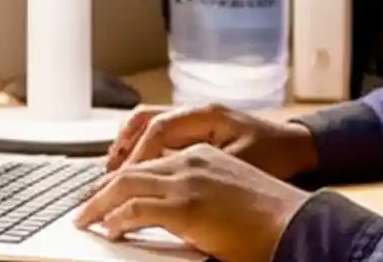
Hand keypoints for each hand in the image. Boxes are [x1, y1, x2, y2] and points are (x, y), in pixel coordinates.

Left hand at [76, 143, 311, 261]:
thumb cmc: (271, 216)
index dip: (122, 178)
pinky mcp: (186, 206)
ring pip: (125, 185)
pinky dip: (116, 218)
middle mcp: (191, 160)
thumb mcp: (229, 192)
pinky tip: (109, 229)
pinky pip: (136, 209)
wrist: (296, 223)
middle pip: (130, 169)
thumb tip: (174, 214)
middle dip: (103, 189)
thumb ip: (199, 193)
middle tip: (86, 207)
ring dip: (100, 203)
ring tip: (86, 219)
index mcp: (202, 154)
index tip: (106, 193)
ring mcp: (187, 181)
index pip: (149, 161)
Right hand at [106, 103, 318, 180]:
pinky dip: (142, 147)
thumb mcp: (242, 165)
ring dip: (129, 145)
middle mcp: (197, 112)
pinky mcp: (197, 132)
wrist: (298, 148)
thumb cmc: (276, 155)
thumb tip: (171, 181)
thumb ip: (205, 170)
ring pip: (149, 124)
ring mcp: (195, 120)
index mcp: (207, 115)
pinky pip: (160, 134)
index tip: (123, 178)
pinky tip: (136, 167)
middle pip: (146, 120)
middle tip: (107, 174)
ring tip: (113, 170)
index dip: (138, 155)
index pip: (159, 129)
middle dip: (123, 147)